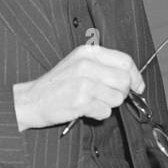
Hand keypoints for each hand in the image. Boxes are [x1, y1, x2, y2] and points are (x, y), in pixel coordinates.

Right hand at [13, 45, 144, 131]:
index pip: (125, 61)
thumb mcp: (77, 64)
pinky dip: (98, 114)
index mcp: (87, 52)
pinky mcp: (80, 101)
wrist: (30, 100)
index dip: (135, 76)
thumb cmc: (56, 85)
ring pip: (116, 98)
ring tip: (90, 102)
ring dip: (107, 104)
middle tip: (108, 97)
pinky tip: (84, 109)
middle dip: (121, 93)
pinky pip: (105, 112)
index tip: (137, 87)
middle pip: (124, 80)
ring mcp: (83, 83)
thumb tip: (133, 80)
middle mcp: (86, 65)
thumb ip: (103, 67)